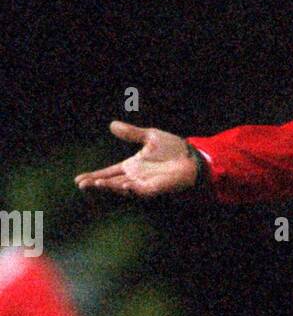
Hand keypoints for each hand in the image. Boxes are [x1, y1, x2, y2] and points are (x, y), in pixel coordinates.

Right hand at [75, 122, 198, 197]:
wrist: (191, 158)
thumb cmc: (172, 149)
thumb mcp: (149, 136)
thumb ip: (131, 133)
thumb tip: (112, 125)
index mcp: (131, 166)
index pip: (108, 173)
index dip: (94, 176)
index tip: (79, 180)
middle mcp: (134, 177)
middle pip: (111, 182)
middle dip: (96, 184)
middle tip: (81, 184)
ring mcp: (143, 184)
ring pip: (122, 187)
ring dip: (110, 186)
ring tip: (96, 184)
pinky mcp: (154, 189)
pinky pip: (140, 190)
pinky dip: (131, 188)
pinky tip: (122, 185)